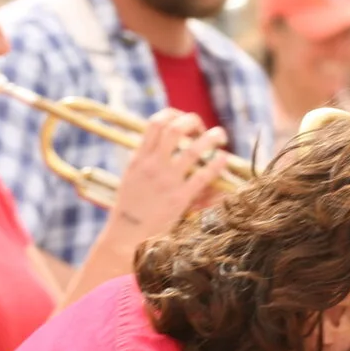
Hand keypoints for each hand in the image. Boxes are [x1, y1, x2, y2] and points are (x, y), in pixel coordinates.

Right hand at [106, 110, 229, 237]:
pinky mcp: (180, 198)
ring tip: (221, 136)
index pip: (156, 123)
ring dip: (212, 137)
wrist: (126, 236)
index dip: (174, 114)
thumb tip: (162, 144)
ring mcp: (167, 181)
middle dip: (193, 121)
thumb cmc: (130, 208)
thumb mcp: (131, 177)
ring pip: (194, 148)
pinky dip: (217, 163)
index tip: (183, 120)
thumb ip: (145, 159)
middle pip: (175, 128)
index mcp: (139, 158)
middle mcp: (153, 165)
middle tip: (203, 128)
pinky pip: (204, 175)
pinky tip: (223, 158)